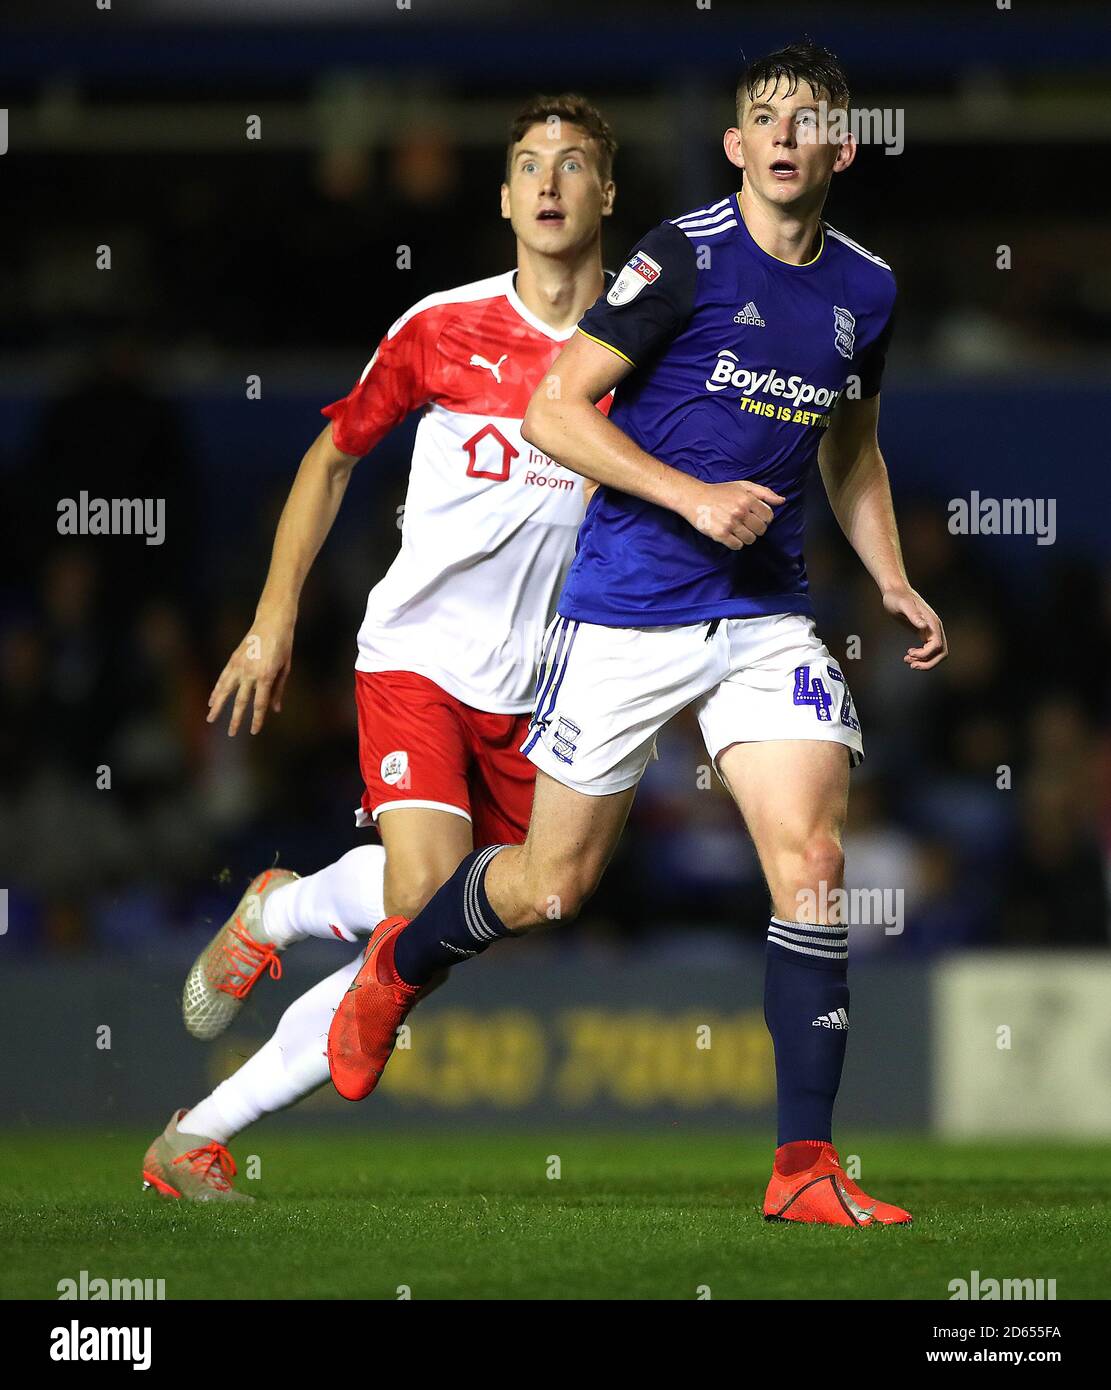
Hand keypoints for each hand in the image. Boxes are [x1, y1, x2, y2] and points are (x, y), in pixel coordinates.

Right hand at [207, 607, 295, 734]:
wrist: (272, 622)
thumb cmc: (283, 646)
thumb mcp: (285, 668)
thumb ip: (278, 690)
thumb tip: (275, 710)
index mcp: (266, 676)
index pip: (260, 704)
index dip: (257, 719)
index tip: (253, 731)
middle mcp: (250, 672)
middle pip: (241, 701)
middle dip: (236, 719)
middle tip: (232, 734)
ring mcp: (239, 665)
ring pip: (225, 690)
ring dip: (218, 706)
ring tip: (211, 719)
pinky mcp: (233, 659)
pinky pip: (223, 678)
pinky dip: (216, 690)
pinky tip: (211, 700)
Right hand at [682, 480, 785, 550]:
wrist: (694, 497)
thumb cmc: (719, 492)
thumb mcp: (742, 486)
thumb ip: (764, 493)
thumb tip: (782, 501)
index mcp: (747, 499)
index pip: (768, 516)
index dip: (764, 518)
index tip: (756, 517)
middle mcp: (740, 511)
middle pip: (761, 530)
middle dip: (755, 528)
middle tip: (745, 524)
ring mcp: (730, 524)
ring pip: (750, 539)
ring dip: (746, 537)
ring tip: (737, 529)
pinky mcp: (720, 534)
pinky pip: (737, 546)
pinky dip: (735, 543)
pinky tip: (729, 535)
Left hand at [882, 586, 946, 669]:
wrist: (895, 591)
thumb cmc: (897, 597)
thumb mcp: (902, 605)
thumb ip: (913, 614)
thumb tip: (923, 626)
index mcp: (932, 622)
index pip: (937, 645)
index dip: (925, 654)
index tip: (909, 653)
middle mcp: (934, 627)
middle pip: (941, 652)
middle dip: (928, 663)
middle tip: (911, 665)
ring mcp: (931, 630)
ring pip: (936, 653)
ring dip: (924, 661)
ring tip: (907, 661)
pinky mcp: (924, 632)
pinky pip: (929, 649)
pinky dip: (921, 656)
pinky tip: (908, 655)